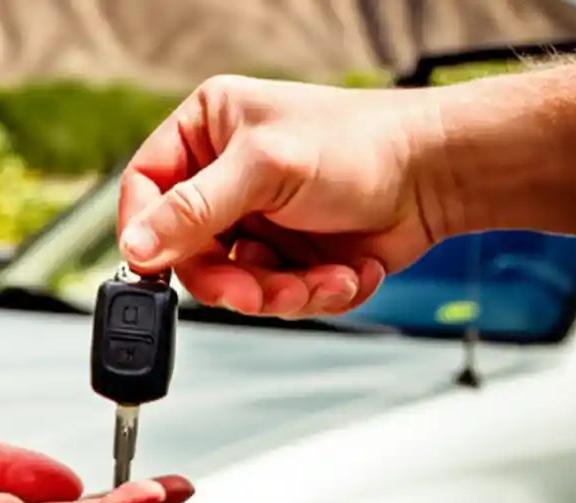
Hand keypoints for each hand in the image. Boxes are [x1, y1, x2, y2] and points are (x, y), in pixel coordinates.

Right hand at [118, 75, 446, 317]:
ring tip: (317, 281)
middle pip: (186, 251)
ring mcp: (258, 220)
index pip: (145, 186)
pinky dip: (310, 295)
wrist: (439, 177)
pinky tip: (343, 273)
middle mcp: (227, 176)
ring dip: (277, 293)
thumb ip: (194, 211)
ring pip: (231, 283)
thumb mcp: (265, 168)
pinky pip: (274, 298)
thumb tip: (136, 247)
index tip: (152, 266)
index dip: (145, 231)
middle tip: (253, 292)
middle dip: (228, 280)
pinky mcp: (289, 258)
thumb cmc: (363, 144)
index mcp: (208, 130)